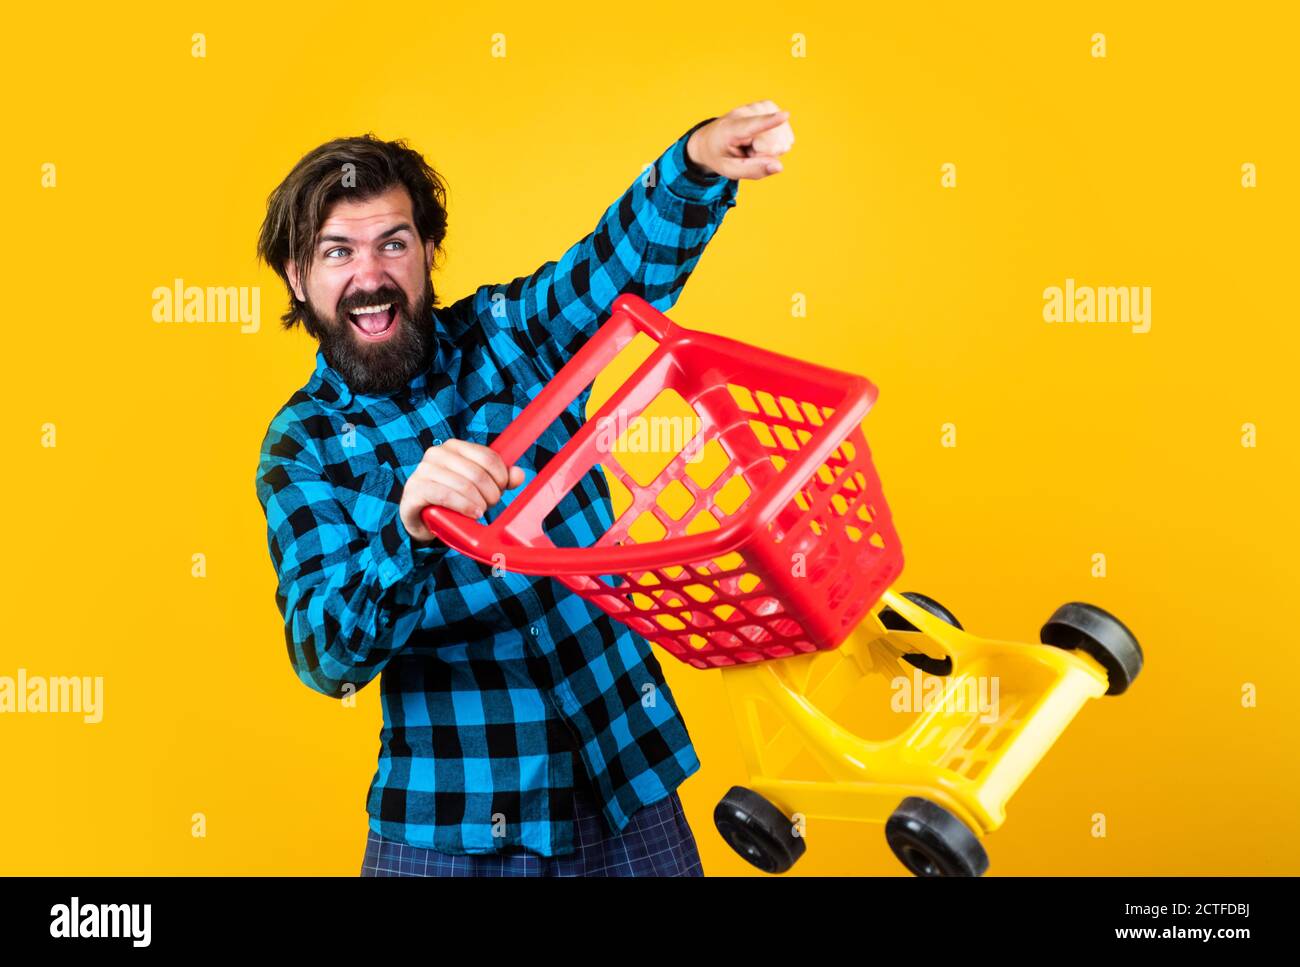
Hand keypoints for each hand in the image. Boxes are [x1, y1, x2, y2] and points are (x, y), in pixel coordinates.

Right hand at [400, 439, 525, 541]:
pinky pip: (445, 496)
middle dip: (490, 493)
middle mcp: (436, 453)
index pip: (488, 457)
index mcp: (454, 446)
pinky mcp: (415, 489)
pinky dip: (463, 506)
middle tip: (489, 505)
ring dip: (478, 503)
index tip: (502, 490)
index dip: (501, 476)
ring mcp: (423, 470)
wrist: (421, 518)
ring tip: (479, 512)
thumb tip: (519, 474)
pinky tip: (472, 514)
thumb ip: (501, 479)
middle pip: (478, 473)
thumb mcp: (479, 487)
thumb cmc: (452, 498)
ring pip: (464, 485)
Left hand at [686, 100, 794, 179]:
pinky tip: (761, 139)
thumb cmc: (721, 154)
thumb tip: (779, 166)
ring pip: (782, 141)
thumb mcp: (729, 170)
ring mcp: (758, 106)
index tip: (785, 115)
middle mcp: (745, 112)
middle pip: (773, 145)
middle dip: (763, 156)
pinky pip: (785, 135)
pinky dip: (775, 142)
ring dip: (769, 150)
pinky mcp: (769, 105)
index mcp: (730, 129)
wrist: (711, 138)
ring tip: (751, 145)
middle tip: (746, 151)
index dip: (769, 122)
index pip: (752, 126)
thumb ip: (753, 170)